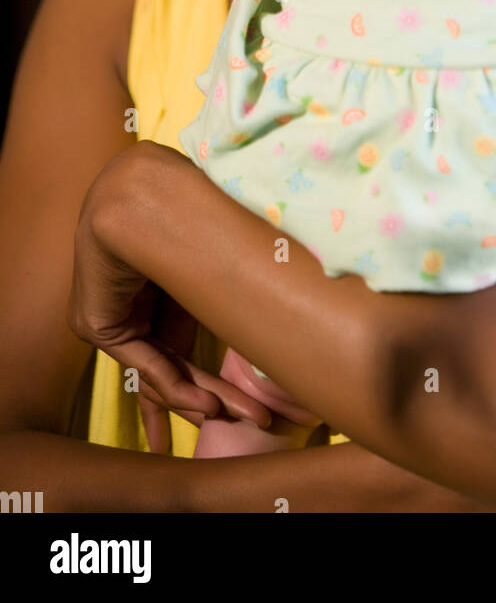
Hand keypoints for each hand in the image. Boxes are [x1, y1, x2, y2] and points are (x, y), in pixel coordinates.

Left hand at [66, 144, 273, 451]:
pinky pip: (140, 362)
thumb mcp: (218, 265)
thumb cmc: (194, 203)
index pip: (181, 335)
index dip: (211, 372)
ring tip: (240, 416)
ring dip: (201, 397)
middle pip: (175, 357)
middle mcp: (135, 295)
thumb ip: (227, 300)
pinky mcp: (95, 320)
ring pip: (160, 366)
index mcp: (160, 275)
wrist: (143, 191)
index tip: (248, 402)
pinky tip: (208, 406)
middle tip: (254, 418)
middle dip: (214, 392)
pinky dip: (174, 386)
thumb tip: (286, 323)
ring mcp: (112, 308)